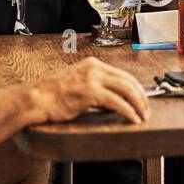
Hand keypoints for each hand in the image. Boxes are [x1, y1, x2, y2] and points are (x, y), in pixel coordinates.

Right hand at [33, 57, 150, 123]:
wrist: (37, 98)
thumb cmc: (54, 95)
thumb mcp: (78, 84)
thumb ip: (96, 88)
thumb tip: (114, 101)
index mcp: (93, 64)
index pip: (123, 75)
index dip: (136, 88)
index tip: (142, 101)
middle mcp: (95, 68)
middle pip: (128, 80)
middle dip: (141, 97)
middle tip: (147, 110)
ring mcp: (92, 79)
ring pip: (126, 89)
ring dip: (138, 104)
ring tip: (143, 116)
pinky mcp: (90, 92)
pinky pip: (116, 102)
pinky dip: (128, 111)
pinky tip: (133, 119)